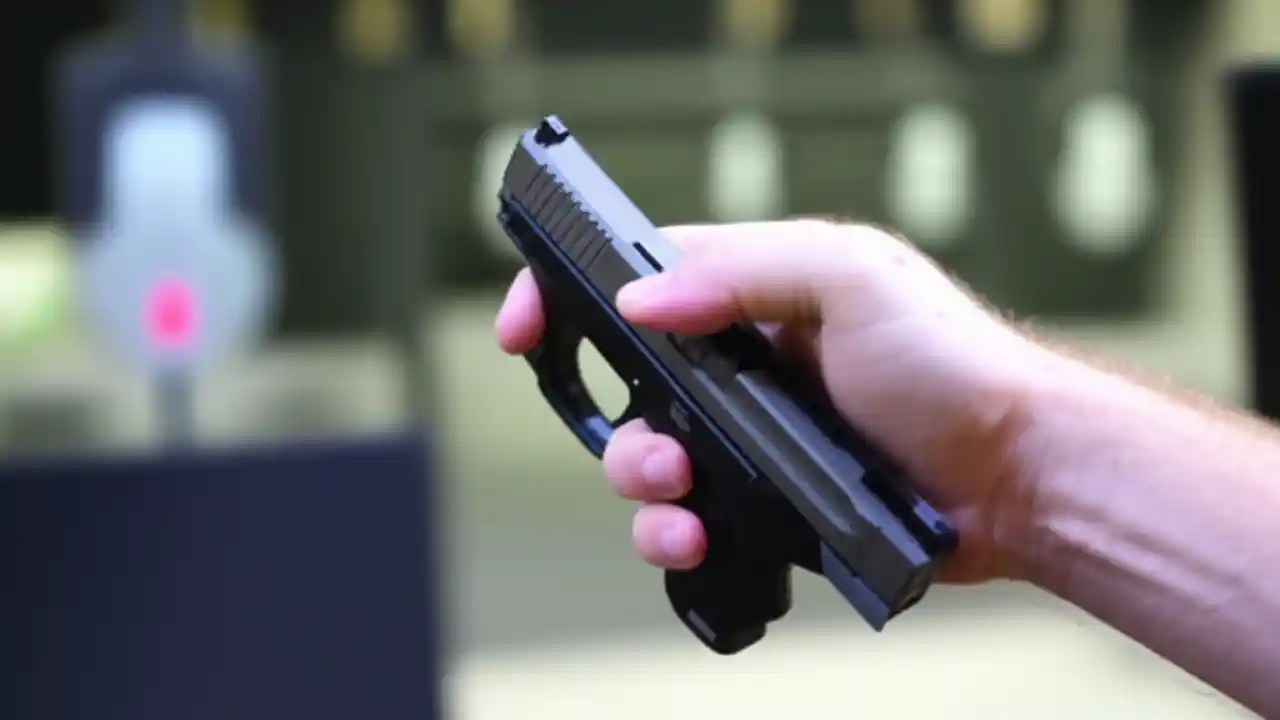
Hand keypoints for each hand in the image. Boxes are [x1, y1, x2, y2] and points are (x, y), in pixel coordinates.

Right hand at [495, 219, 1045, 583]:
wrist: (1012, 475)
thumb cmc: (951, 365)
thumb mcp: (851, 277)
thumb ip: (743, 271)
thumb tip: (642, 301)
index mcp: (757, 294)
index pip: (639, 281)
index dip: (570, 298)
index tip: (526, 326)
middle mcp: (746, 365)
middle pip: (632, 388)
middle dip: (620, 424)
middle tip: (662, 451)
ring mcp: (754, 437)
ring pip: (650, 462)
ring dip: (643, 485)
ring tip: (682, 497)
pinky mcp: (767, 500)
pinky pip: (690, 518)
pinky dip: (674, 535)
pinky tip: (695, 539)